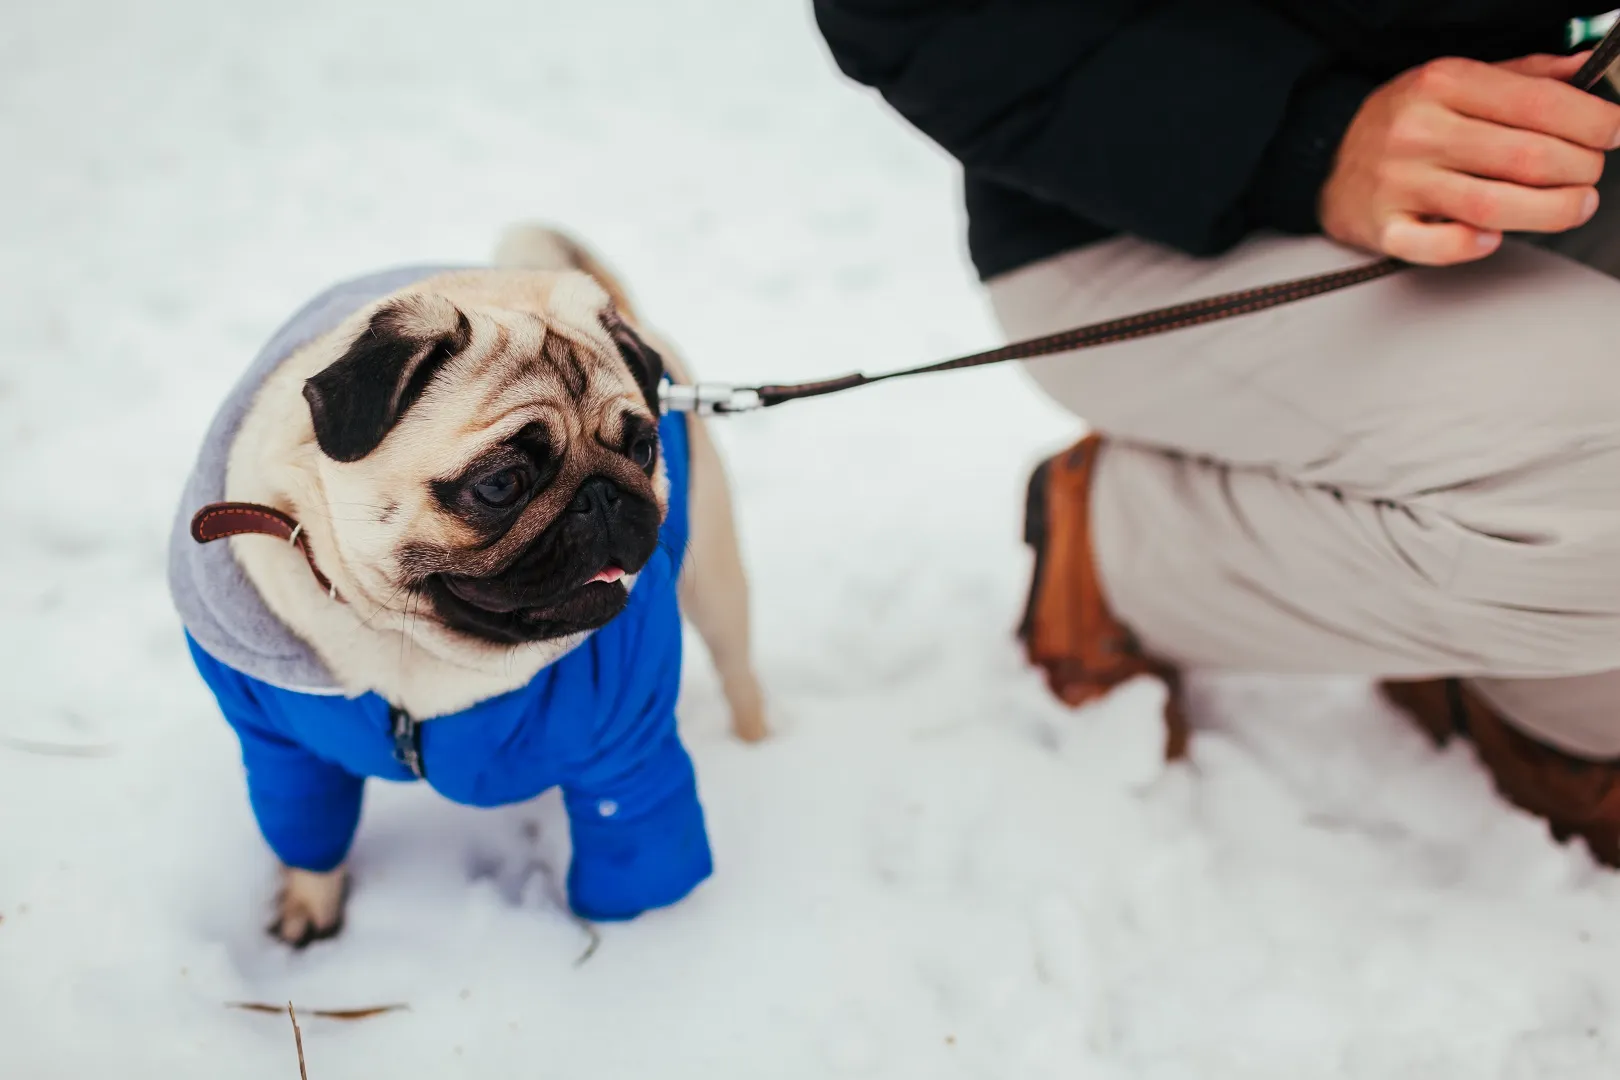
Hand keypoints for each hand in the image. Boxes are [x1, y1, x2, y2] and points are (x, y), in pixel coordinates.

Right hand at [1318, 52, 1619, 264]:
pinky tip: (1494, 237)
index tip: (1613, 132)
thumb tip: (1588, 68)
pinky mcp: (1384, 229)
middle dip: (1580, 169)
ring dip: (1551, 211)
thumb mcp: (1458, 80)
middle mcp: (1419, 131)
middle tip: (1591, 175)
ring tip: (1574, 206)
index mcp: (1443, 83)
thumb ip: (1525, 75)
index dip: (1592, 121)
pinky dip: (1474, 245)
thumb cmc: (1403, 121)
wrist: (1324, 159)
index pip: (1537, 103)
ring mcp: (1399, 183)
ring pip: (1494, 205)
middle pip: (1525, 157)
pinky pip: (1439, 247)